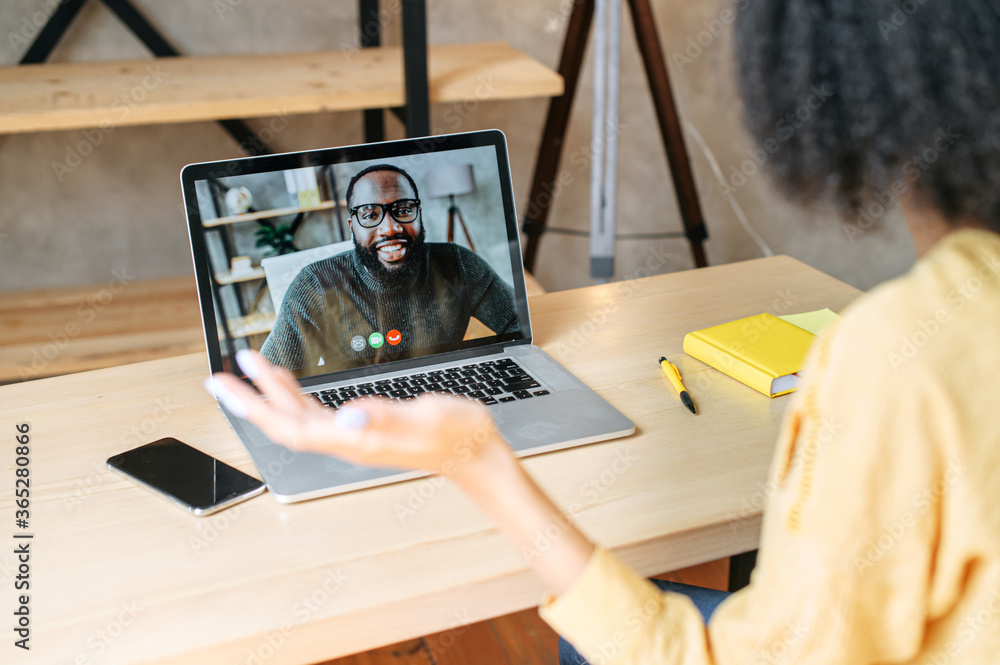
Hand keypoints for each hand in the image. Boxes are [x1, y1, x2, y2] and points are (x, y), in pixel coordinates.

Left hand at [204, 350, 508, 476]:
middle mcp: (348, 440)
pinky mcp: (364, 429)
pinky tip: (289, 384)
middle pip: (285, 423)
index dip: (255, 405)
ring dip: (271, 394)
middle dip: (249, 399)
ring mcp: (355, 436)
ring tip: (250, 368)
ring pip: (298, 417)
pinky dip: (296, 396)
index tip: (228, 384)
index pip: (290, 425)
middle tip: (220, 376)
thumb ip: (386, 416)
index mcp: (356, 438)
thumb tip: (347, 416)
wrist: (476, 453)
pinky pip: (317, 414)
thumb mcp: (428, 417)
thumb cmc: (458, 435)